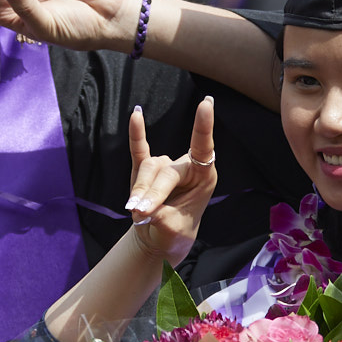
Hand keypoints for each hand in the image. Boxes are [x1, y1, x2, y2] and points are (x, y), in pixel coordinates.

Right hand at [124, 98, 216, 264]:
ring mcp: (165, 165)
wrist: (161, 238)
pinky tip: (136, 115)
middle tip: (140, 213)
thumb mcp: (173, 230)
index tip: (206, 104)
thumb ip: (159, 216)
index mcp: (203, 177)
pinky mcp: (145, 168)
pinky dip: (136, 134)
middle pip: (165, 171)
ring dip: (140, 190)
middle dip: (152, 193)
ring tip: (135, 212)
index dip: (204, 127)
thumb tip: (139, 205)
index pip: (204, 149)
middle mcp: (186, 167)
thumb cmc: (175, 233)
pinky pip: (139, 149)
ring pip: (148, 168)